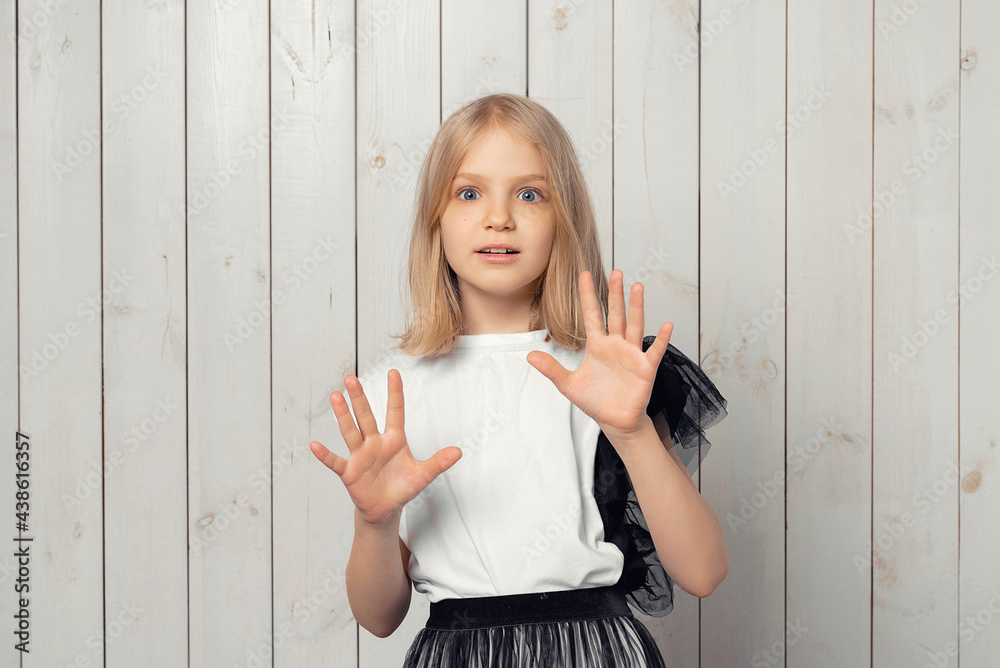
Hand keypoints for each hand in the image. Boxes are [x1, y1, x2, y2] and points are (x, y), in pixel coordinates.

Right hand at [309, 370, 462, 525]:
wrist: (385, 509)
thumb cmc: (402, 488)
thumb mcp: (423, 475)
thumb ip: (438, 463)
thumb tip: (459, 452)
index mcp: (393, 439)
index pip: (395, 411)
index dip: (395, 393)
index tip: (393, 372)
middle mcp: (374, 443)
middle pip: (366, 416)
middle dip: (359, 398)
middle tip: (351, 378)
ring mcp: (360, 455)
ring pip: (350, 431)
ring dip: (343, 415)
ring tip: (335, 396)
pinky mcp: (349, 471)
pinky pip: (335, 461)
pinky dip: (325, 454)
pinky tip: (314, 444)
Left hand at [526, 269, 672, 441]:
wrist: (615, 420)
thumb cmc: (595, 401)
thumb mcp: (569, 384)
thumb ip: (551, 369)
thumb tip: (529, 356)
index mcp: (598, 345)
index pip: (592, 315)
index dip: (588, 295)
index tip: (584, 275)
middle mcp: (616, 345)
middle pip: (616, 314)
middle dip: (615, 293)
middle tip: (616, 272)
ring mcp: (632, 354)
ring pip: (634, 325)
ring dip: (637, 307)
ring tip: (637, 287)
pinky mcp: (645, 368)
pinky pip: (654, 351)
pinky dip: (660, 339)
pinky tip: (666, 325)